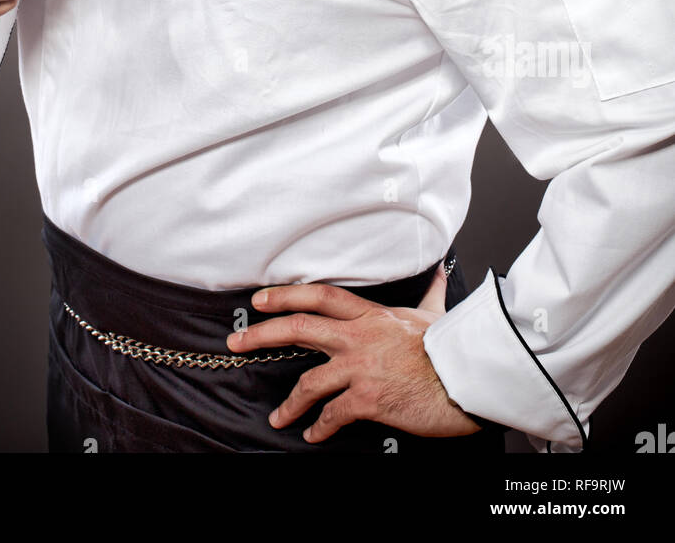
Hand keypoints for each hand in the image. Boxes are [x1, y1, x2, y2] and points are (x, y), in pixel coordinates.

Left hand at [225, 260, 480, 443]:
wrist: (468, 379)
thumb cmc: (450, 348)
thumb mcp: (434, 315)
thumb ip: (430, 294)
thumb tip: (439, 272)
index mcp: (371, 315)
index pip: (319, 296)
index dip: (285, 295)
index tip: (260, 300)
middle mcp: (359, 337)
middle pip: (299, 328)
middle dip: (261, 334)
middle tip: (237, 342)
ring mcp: (361, 367)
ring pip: (309, 381)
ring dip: (289, 402)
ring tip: (278, 417)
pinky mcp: (368, 399)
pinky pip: (333, 414)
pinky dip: (320, 426)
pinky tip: (314, 434)